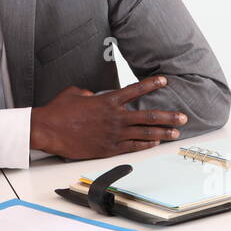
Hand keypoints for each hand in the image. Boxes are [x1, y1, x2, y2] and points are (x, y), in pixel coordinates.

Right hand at [30, 76, 187, 159]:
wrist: (48, 130)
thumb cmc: (59, 110)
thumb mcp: (75, 93)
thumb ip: (90, 94)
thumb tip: (94, 96)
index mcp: (107, 100)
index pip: (135, 90)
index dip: (152, 85)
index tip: (165, 81)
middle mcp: (114, 117)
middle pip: (148, 116)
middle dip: (168, 116)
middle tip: (182, 116)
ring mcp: (113, 134)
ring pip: (144, 133)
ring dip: (162, 132)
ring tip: (175, 132)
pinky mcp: (108, 148)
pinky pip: (132, 146)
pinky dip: (145, 144)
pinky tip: (155, 143)